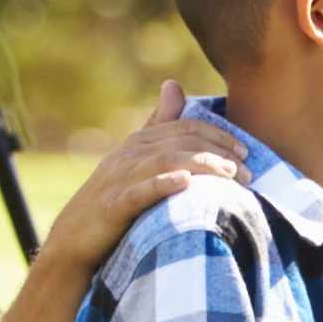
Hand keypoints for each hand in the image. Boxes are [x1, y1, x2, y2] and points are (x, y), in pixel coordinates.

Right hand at [38, 83, 240, 277]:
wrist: (74, 238)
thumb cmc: (112, 198)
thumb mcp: (134, 158)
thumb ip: (157, 125)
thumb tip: (173, 83)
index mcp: (139, 141)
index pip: (186, 127)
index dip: (218, 135)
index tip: (246, 151)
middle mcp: (130, 154)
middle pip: (181, 141)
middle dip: (219, 151)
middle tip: (248, 169)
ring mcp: (120, 178)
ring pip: (166, 161)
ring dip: (202, 164)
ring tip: (230, 175)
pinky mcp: (113, 206)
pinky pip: (140, 192)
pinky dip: (163, 184)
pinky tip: (186, 183)